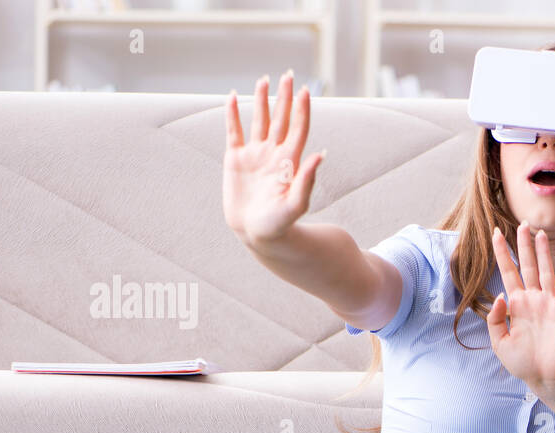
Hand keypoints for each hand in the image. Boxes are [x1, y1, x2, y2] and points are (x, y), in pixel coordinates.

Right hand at [222, 71, 324, 244]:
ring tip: (264, 79)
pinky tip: (234, 97)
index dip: (302, 110)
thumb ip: (306, 181)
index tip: (305, 90)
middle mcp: (273, 153)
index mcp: (289, 161)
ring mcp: (255, 155)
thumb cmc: (279, 225)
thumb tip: (320, 155)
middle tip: (288, 75)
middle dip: (284, 97)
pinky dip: (233, 113)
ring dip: (261, 100)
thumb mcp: (295, 205)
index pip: (298, 129)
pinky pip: (234, 131)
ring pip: (259, 120)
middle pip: (281, 119)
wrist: (256, 234)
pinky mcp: (235, 159)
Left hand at [487, 222, 554, 395]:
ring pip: (545, 270)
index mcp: (516, 305)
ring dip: (543, 251)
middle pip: (527, 265)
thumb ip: (495, 319)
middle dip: (523, 244)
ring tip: (539, 232)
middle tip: (521, 223)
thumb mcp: (499, 342)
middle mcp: (533, 299)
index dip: (502, 253)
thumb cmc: (523, 363)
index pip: (508, 272)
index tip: (494, 234)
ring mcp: (550, 303)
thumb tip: (500, 295)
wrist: (546, 378)